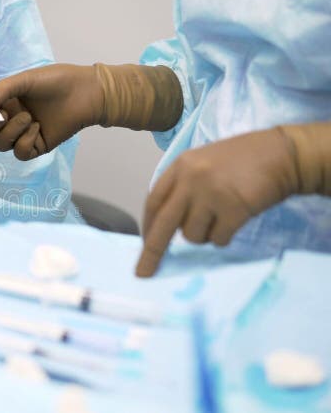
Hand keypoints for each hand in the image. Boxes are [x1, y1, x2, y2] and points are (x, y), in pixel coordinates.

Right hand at [0, 64, 103, 159]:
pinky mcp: (37, 147)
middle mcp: (11, 119)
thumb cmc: (56, 81)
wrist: (84, 92)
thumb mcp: (24, 80)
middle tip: (5, 114)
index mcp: (6, 102)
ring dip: (10, 132)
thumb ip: (0, 91)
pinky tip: (37, 128)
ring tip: (29, 117)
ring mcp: (23, 134)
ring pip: (1, 145)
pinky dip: (24, 142)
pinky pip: (20, 153)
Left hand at [135, 128, 298, 276]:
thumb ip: (183, 186)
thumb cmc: (245, 160)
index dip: (148, 225)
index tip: (145, 243)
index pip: (154, 201)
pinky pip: (218, 239)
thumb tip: (166, 224)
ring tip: (221, 215)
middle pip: (164, 223)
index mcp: (180, 166)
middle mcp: (191, 179)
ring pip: (192, 235)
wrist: (284, 154)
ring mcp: (211, 193)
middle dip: (152, 252)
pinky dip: (224, 236)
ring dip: (205, 235)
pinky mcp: (233, 209)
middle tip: (143, 272)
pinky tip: (236, 219)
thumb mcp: (204, 163)